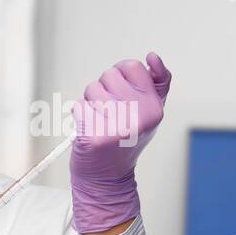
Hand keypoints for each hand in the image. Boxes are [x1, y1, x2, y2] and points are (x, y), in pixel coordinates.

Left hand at [69, 51, 170, 232]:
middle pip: (108, 75)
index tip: (120, 93)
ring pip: (91, 90)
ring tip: (99, 122)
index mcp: (154, 106)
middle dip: (103, 89)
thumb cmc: (126, 140)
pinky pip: (78, 107)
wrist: (107, 178)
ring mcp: (117, 126)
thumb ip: (157, 83)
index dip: (120, 76)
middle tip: (109, 113)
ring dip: (90, 103)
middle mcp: (139, 115)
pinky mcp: (95, 137)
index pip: (131, 66)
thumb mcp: (149, 111)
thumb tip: (152, 56)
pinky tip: (89, 130)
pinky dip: (79, 116)